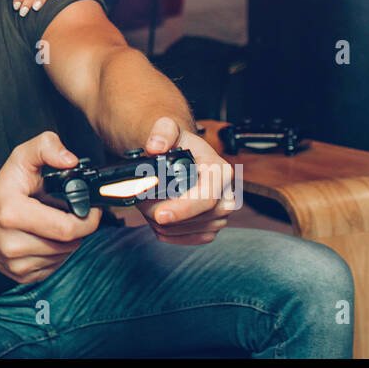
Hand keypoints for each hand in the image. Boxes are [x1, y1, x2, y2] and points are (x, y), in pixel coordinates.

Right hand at [0, 131, 99, 283]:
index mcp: (12, 214)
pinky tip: (45, 237)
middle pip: (69, 243)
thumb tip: (70, 160)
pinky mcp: (20, 275)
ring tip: (53, 223)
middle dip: (78, 227)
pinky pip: (55, 266)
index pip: (67, 228)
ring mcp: (15, 263)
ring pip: (64, 255)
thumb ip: (46, 147)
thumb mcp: (21, 158)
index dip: (88, 219)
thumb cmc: (3, 189)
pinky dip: (57, 252)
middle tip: (71, 212)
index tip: (91, 209)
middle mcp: (11, 243)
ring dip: (67, 240)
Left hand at [134, 116, 236, 244]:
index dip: (183, 209)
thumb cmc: (175, 143)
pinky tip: (156, 219)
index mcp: (220, 171)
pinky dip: (168, 233)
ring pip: (192, 230)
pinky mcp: (209, 227)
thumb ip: (162, 132)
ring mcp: (220, 213)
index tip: (160, 215)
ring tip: (147, 205)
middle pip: (199, 218)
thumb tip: (155, 147)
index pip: (207, 198)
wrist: (178, 154)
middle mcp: (226, 194)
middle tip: (142, 204)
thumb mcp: (167, 128)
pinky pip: (189, 239)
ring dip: (165, 224)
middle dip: (168, 216)